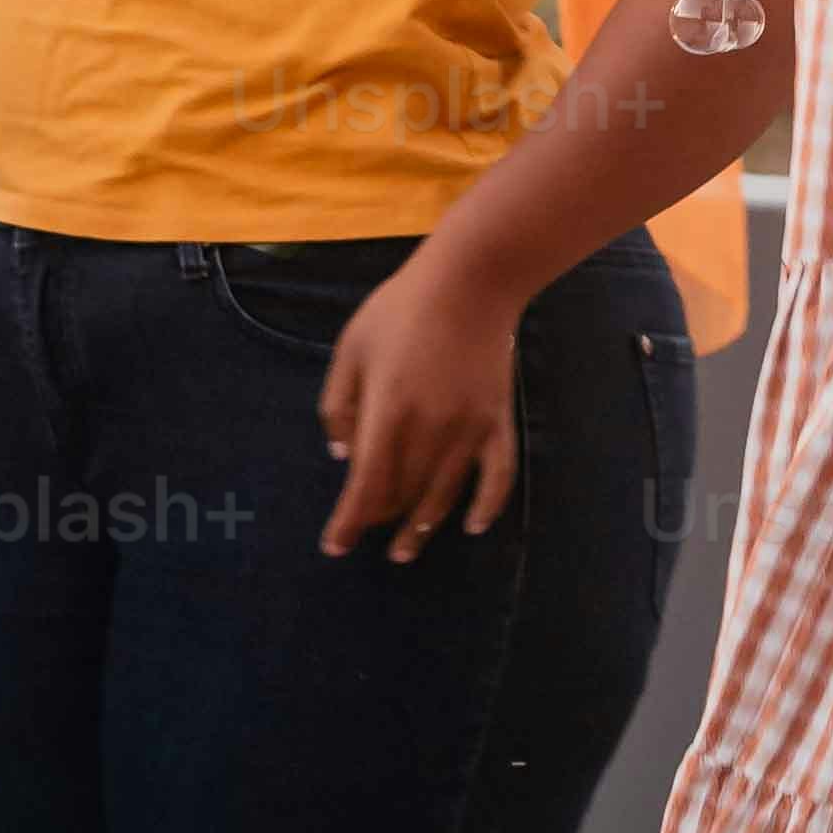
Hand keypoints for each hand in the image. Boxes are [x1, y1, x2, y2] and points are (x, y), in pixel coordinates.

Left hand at [319, 248, 521, 560]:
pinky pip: (498, 477)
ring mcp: (469, 429)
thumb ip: (339, 406)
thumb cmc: (400, 310)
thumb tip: (344, 458)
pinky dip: (487, 507)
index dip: (348, 521)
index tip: (335, 546)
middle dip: (379, 519)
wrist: (470, 282)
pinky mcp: (498, 423)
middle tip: (365, 532)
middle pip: (402, 494)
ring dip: (421, 528)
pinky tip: (473, 527)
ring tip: (404, 550)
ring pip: (442, 495)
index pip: (365, 485)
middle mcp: (430, 429)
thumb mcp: (351, 348)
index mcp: (388, 411)